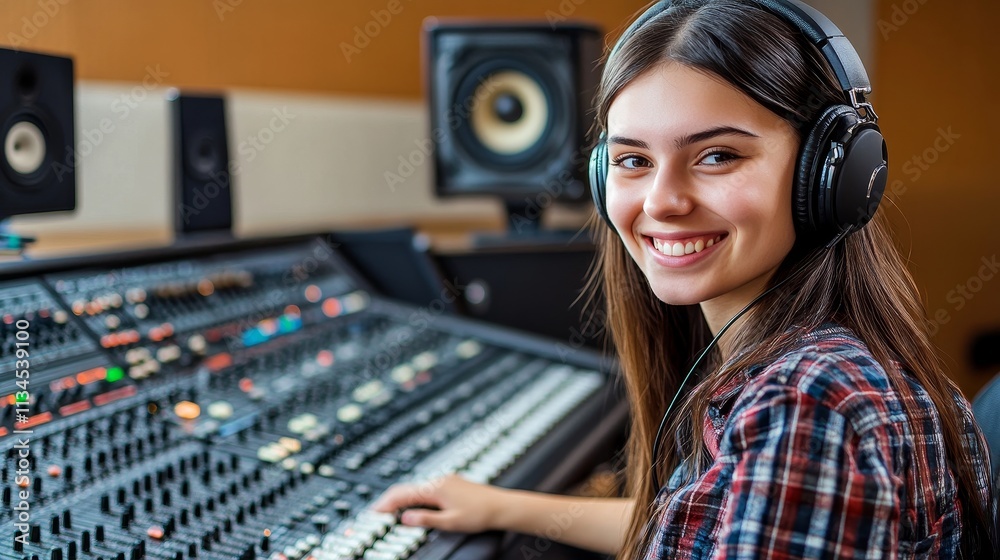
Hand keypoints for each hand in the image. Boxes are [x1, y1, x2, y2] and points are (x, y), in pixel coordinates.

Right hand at [370, 474, 508, 532]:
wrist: (502, 506)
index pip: (404, 493)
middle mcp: (440, 480)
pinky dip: (416, 496)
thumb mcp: (450, 522)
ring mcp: (447, 480)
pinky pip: (428, 488)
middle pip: (409, 488)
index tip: (375, 511)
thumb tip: (405, 518)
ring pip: (418, 487)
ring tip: (393, 510)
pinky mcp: (453, 483)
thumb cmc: (481, 514)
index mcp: (437, 488)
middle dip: (392, 499)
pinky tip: (415, 504)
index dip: (387, 503)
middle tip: (379, 512)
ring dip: (404, 497)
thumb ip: (426, 519)